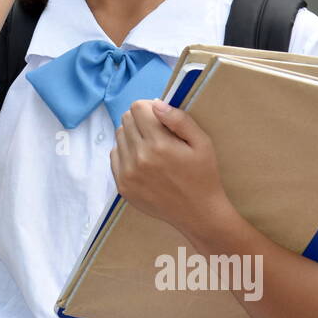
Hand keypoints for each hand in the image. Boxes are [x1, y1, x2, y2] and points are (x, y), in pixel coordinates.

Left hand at [110, 99, 227, 237]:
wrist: (198, 213)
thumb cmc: (203, 175)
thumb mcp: (202, 143)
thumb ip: (179, 120)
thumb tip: (156, 104)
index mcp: (159, 144)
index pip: (137, 108)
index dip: (149, 107)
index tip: (159, 116)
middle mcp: (139, 158)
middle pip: (126, 120)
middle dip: (140, 120)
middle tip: (157, 132)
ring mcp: (127, 173)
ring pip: (119, 136)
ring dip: (132, 135)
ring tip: (151, 147)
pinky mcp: (122, 186)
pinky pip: (114, 155)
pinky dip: (126, 153)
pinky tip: (143, 160)